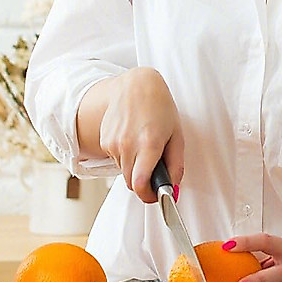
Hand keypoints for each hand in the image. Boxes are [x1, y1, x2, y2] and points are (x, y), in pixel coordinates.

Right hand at [95, 67, 183, 203]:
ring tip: (143, 146)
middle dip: (143, 183)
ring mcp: (113, 142)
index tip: (155, 195)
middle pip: (131, 183)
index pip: (140, 184)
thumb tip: (174, 190)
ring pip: (123, 171)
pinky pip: (115, 159)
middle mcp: (127, 145)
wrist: (135, 86)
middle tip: (154, 172)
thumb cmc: (159, 108)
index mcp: (149, 144)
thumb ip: (176, 166)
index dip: (148, 195)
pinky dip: (124, 156)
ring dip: (133, 167)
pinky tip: (132, 139)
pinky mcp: (105, 140)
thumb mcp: (176, 136)